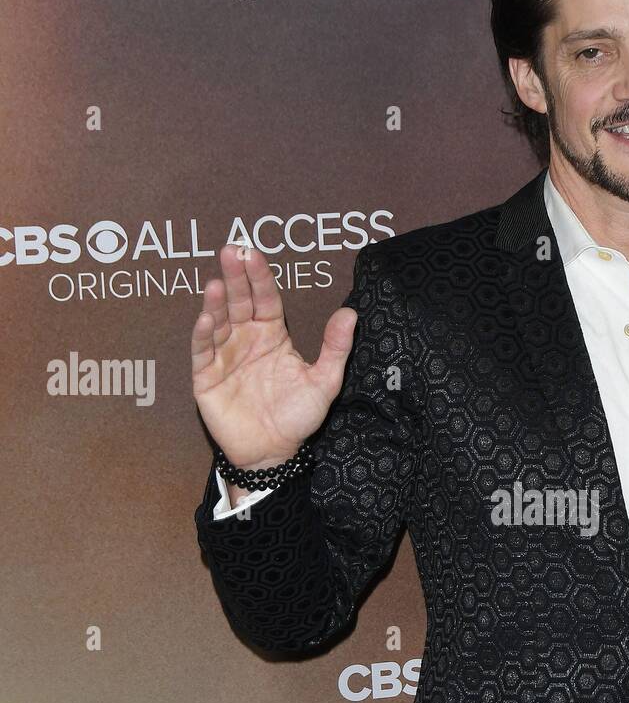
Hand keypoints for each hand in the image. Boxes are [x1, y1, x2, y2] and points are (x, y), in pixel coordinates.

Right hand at [191, 243, 358, 467]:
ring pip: (219, 322)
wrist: (274, 452)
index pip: (266, 298)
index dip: (260, 276)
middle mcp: (246, 339)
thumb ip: (335, 348)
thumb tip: (350, 313)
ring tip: (215, 283)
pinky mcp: (206, 376)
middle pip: (239, 301)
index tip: (253, 253)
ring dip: (216, 302)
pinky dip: (203, 334)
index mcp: (272, 335)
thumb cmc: (297, 416)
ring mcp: (224, 355)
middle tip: (231, 251)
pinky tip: (207, 317)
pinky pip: (202, 351)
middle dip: (235, 277)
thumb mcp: (324, 382)